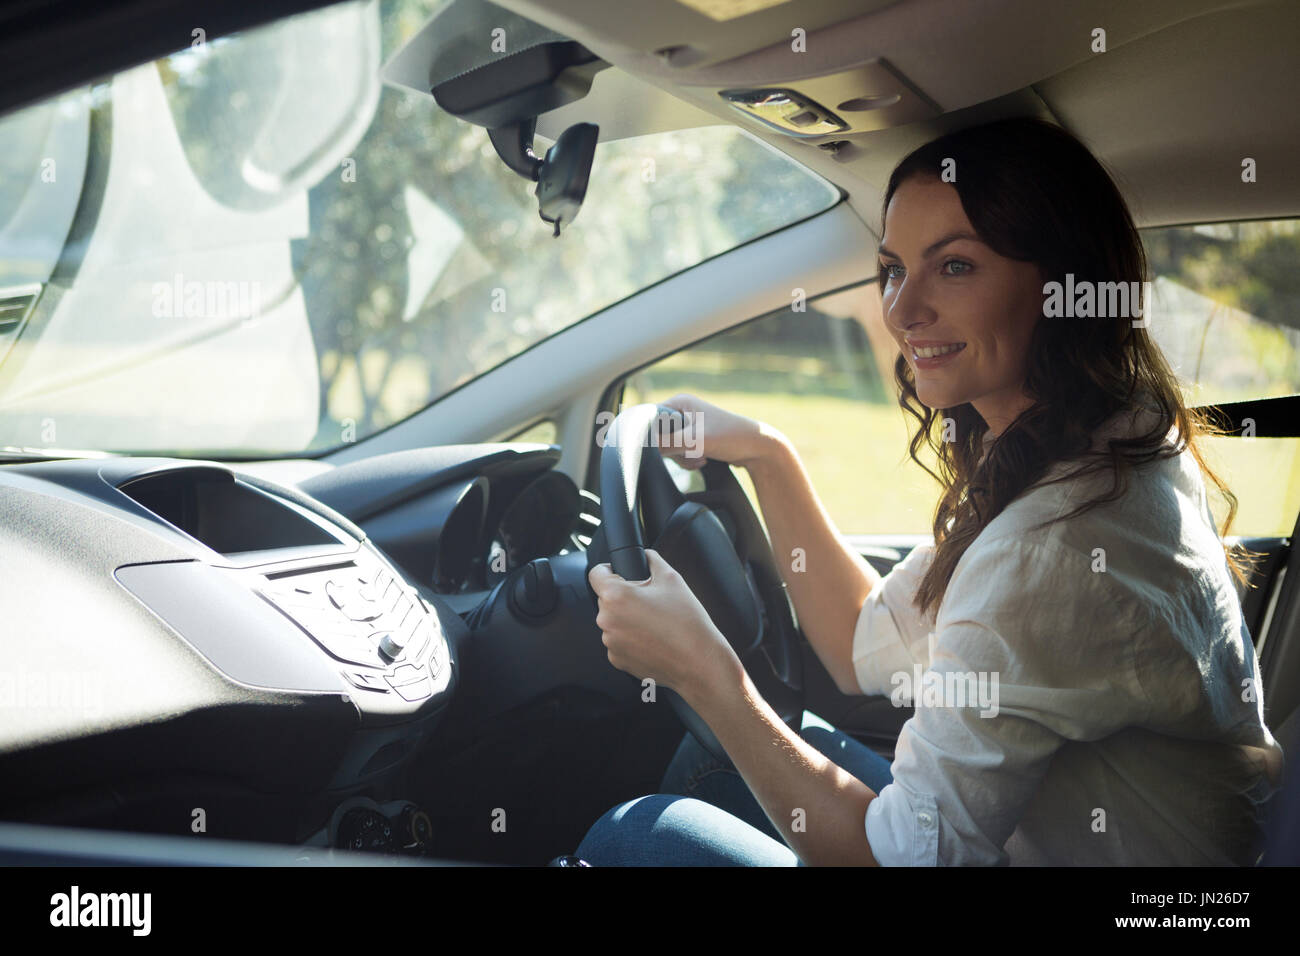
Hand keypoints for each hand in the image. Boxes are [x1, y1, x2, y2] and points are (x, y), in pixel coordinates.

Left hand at [587, 549, 741, 703]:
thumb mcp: (672, 578)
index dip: (610, 570)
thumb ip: (651, 560)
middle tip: (650, 602)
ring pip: (614, 621)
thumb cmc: (687, 623)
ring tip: (655, 623)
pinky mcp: (618, 660)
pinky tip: (653, 639)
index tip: (621, 574)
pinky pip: (619, 641)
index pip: (596, 573)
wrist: (698, 662)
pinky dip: (631, 638)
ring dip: (628, 619)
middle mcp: (607, 621)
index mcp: (616, 597)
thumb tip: (645, 556)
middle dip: (625, 597)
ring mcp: (611, 643)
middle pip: (607, 599)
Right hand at [657, 393, 782, 472]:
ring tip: (700, 458)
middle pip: (658, 436)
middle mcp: (683, 411)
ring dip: (682, 458)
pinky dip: (689, 461)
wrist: (758, 448)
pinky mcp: (695, 440)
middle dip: (673, 451)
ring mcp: (689, 426)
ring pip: (669, 448)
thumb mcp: (694, 440)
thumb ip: (666, 444)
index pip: (650, 418)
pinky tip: (703, 461)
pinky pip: (680, 454)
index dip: (653, 436)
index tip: (666, 448)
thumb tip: (644, 448)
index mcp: (680, 402)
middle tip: (690, 453)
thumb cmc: (730, 436)